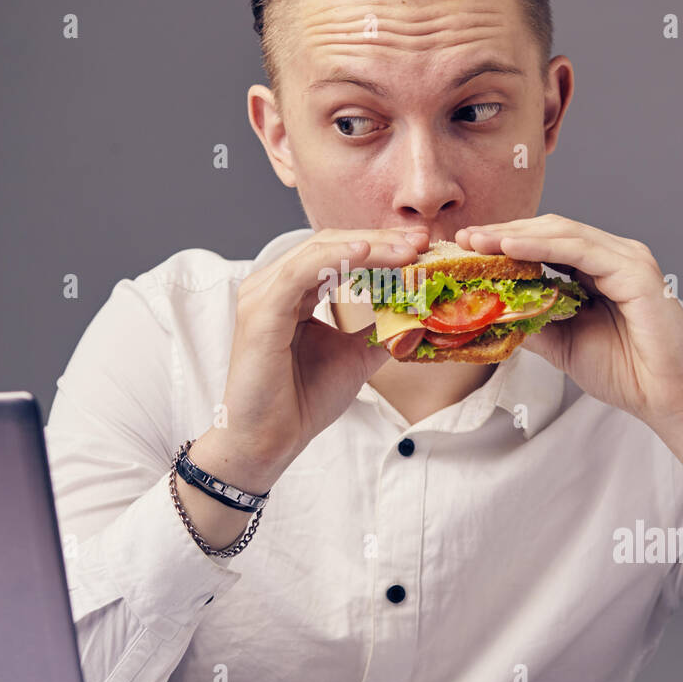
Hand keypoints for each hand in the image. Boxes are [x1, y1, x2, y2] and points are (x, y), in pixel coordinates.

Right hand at [220, 225, 429, 469]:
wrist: (272, 441)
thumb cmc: (303, 400)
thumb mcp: (355, 356)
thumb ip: (380, 330)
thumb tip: (418, 314)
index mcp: (292, 293)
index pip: (338, 254)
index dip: (380, 246)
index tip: (421, 247)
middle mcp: (273, 286)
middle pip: (331, 245)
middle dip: (379, 240)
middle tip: (421, 241)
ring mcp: (263, 295)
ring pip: (319, 252)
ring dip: (367, 247)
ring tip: (406, 250)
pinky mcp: (260, 311)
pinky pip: (300, 273)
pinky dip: (334, 259)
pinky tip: (366, 253)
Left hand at [454, 213, 682, 427]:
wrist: (669, 400)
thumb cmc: (627, 373)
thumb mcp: (563, 344)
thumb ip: (533, 321)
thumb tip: (489, 310)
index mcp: (597, 270)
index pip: (544, 244)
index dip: (504, 243)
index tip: (466, 248)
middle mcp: (613, 256)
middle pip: (550, 231)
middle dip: (504, 232)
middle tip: (465, 238)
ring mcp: (626, 259)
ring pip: (562, 234)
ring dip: (516, 234)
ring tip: (479, 240)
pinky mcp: (635, 271)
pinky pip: (581, 251)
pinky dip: (542, 246)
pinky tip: (510, 248)